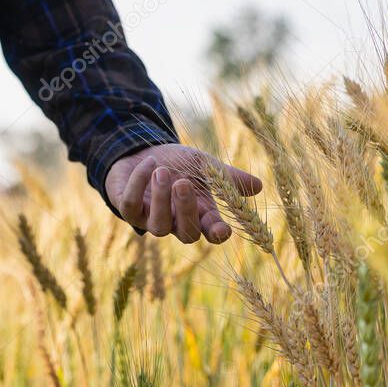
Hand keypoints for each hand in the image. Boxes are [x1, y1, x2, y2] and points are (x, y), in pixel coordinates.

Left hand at [105, 143, 261, 243]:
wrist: (144, 152)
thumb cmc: (178, 164)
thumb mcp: (204, 165)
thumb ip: (228, 176)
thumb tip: (259, 186)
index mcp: (199, 214)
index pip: (212, 233)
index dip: (217, 233)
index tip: (222, 229)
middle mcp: (176, 222)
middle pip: (187, 233)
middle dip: (186, 209)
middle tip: (183, 183)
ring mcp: (151, 219)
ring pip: (158, 225)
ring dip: (161, 198)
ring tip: (162, 171)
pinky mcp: (128, 210)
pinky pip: (131, 205)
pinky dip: (138, 183)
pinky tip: (148, 163)